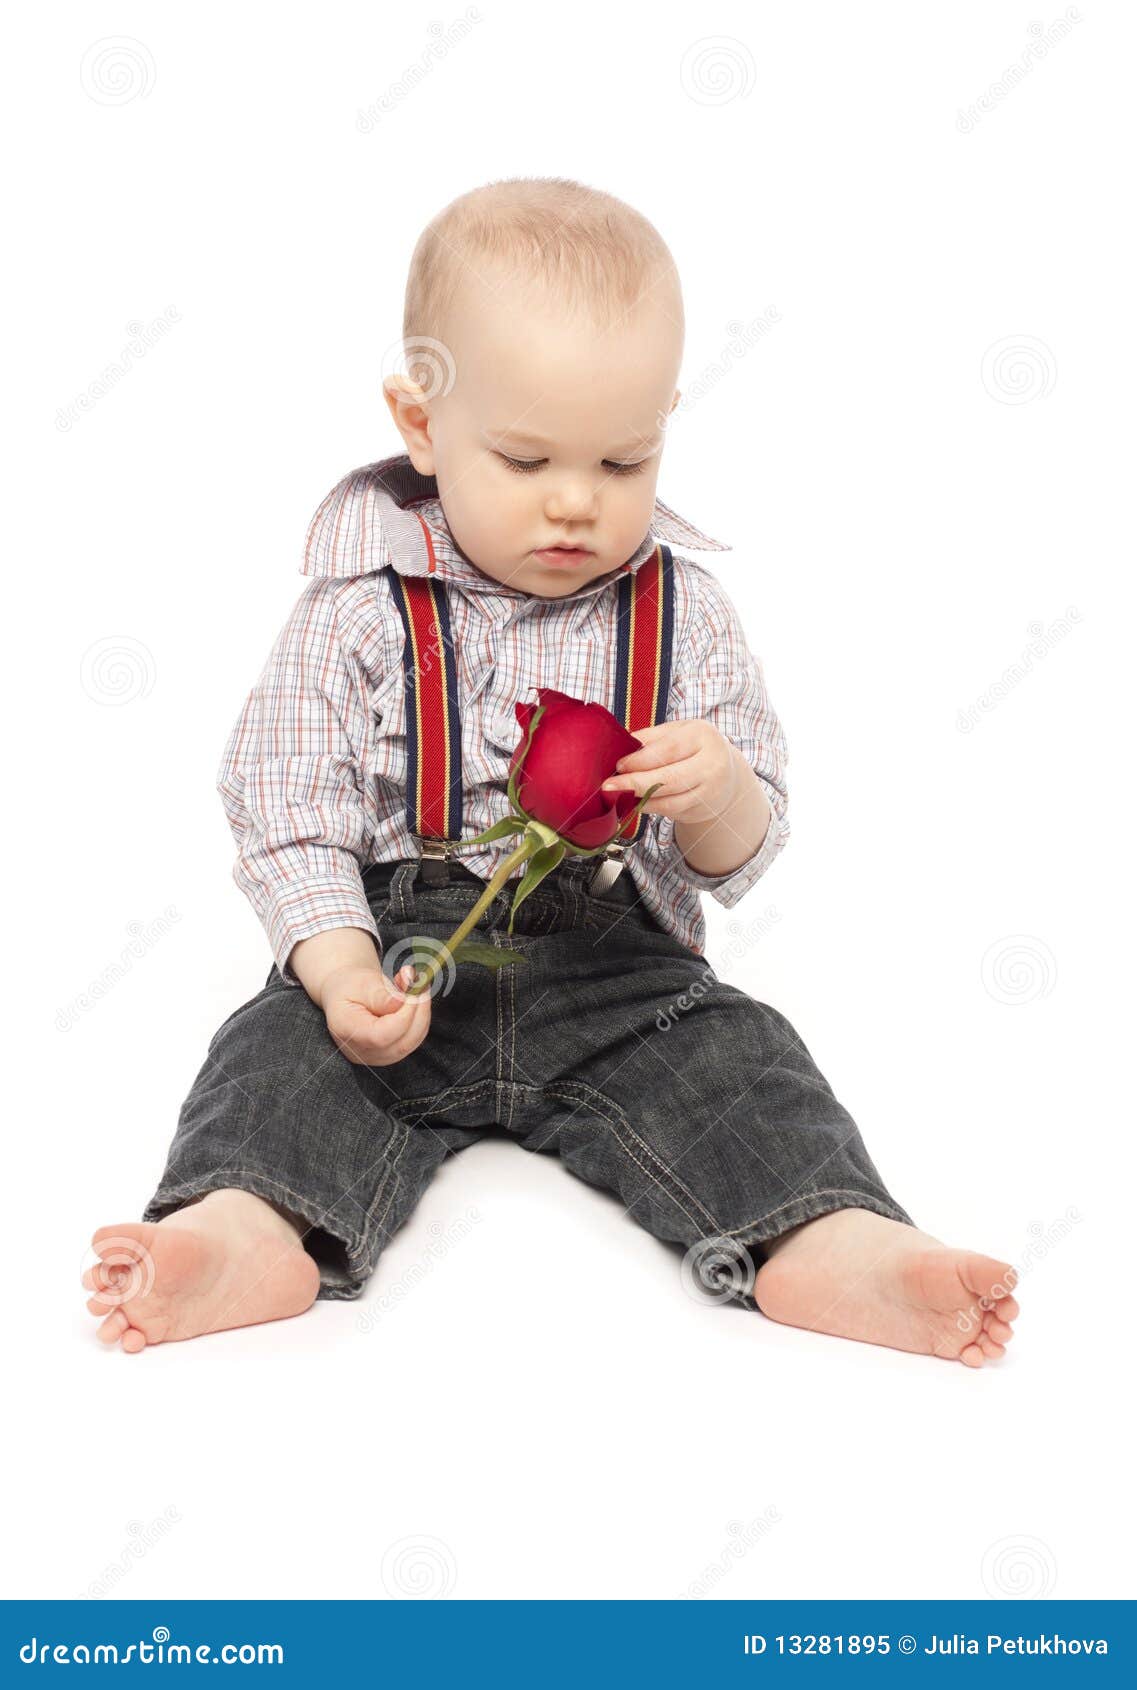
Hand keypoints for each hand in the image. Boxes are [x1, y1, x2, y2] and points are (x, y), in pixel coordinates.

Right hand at [320, 963, 431, 1067]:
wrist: (345, 993)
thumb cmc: (350, 986)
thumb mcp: (362, 982)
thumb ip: (381, 995)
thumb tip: (402, 1003)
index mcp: (347, 1031)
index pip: (382, 1036)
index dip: (404, 1016)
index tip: (413, 991)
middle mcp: (362, 1051)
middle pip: (402, 1042)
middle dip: (418, 1011)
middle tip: (420, 983)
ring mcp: (378, 1056)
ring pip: (413, 1040)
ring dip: (422, 1012)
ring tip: (416, 986)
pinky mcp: (392, 1053)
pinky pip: (414, 1038)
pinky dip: (420, 1016)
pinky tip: (414, 998)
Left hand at [601, 720, 744, 828]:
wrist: (725, 773)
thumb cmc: (693, 747)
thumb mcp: (675, 732)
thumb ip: (649, 738)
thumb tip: (618, 746)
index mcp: (703, 736)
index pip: (668, 750)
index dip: (640, 760)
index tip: (619, 765)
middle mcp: (712, 764)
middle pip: (669, 779)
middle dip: (635, 783)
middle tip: (609, 786)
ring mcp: (711, 790)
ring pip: (670, 800)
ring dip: (640, 799)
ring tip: (618, 795)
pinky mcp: (703, 809)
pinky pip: (671, 811)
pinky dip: (650, 807)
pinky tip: (635, 802)